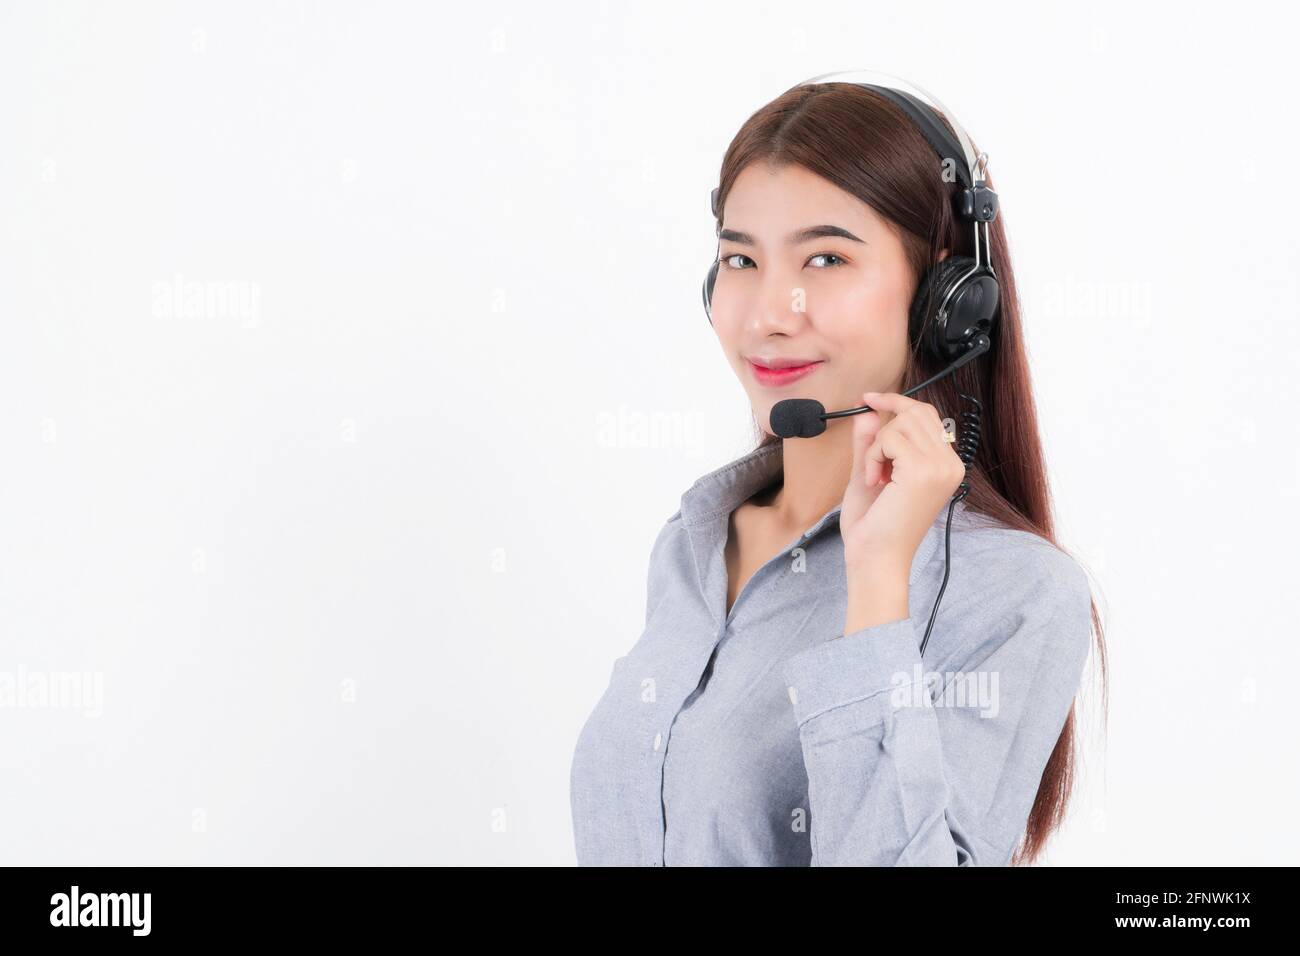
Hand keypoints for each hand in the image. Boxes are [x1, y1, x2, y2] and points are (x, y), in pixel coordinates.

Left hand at [840, 390, 967, 576]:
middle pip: (915, 413)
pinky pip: (889, 437)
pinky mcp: (924, 469)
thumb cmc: (873, 526)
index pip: (926, 416)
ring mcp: (940, 466)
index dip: (896, 403)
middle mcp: (950, 464)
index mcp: (945, 466)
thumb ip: (870, 443)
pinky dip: (873, 456)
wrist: (875, 558)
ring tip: (876, 477)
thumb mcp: (869, 474)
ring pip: (901, 423)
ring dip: (877, 447)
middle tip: (870, 459)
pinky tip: (875, 481)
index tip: (868, 399)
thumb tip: (867, 411)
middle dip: (883, 430)